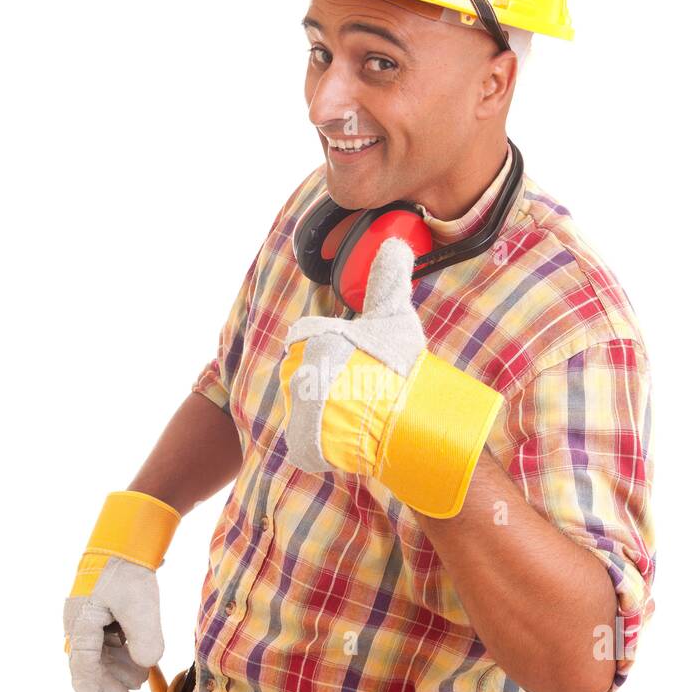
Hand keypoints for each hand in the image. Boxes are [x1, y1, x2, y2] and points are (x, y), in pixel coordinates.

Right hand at [63, 491, 179, 691]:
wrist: (125, 542)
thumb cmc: (128, 572)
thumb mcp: (140, 605)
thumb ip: (144, 638)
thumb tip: (146, 664)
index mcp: (82, 624)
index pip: (83, 668)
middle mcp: (81, 624)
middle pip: (91, 666)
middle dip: (108, 687)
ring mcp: (90, 619)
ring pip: (101, 655)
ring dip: (117, 671)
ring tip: (138, 681)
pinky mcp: (102, 613)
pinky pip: (108, 642)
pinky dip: (121, 655)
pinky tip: (138, 661)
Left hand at [279, 237, 503, 517]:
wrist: (397, 419)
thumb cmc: (395, 365)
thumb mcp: (394, 316)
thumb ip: (389, 278)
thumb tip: (396, 243)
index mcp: (309, 338)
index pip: (315, 342)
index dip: (341, 354)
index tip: (362, 365)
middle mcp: (294, 371)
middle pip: (313, 378)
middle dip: (336, 386)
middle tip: (369, 395)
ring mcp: (294, 410)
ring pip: (310, 411)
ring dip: (330, 417)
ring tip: (364, 420)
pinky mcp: (299, 443)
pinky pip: (307, 445)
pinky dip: (324, 447)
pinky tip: (348, 443)